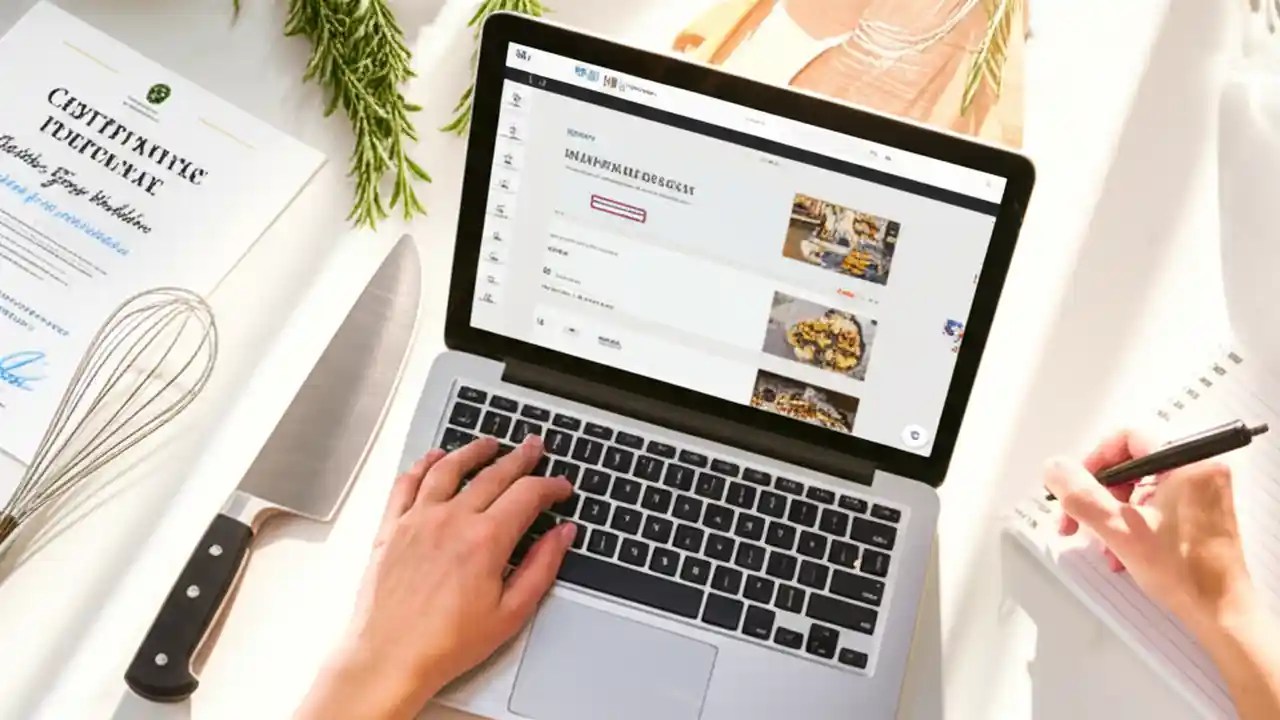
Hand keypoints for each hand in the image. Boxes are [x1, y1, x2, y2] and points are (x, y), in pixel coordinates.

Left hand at [295, 435, 574, 719]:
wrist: (389, 658)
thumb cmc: (445, 644)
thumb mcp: (510, 614)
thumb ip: (542, 567)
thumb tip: (562, 535)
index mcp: (486, 540)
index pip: (528, 494)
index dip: (550, 485)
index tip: (560, 487)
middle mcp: (451, 520)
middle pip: (494, 473)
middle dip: (521, 457)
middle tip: (534, 447)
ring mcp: (418, 519)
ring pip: (449, 468)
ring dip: (474, 450)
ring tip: (490, 442)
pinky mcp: (391, 527)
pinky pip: (408, 483)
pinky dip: (424, 464)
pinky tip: (434, 458)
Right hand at [1043, 430, 1257, 635]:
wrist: (1222, 613)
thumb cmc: (1187, 575)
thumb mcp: (1120, 531)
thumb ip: (1082, 495)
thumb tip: (1056, 469)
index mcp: (1186, 465)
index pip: (1128, 439)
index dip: (1095, 460)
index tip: (1078, 483)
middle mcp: (1199, 472)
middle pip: (1131, 465)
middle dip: (1099, 494)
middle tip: (1079, 517)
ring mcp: (1202, 493)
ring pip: (1140, 489)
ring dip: (1113, 515)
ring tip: (1104, 543)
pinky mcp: (1201, 512)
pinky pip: (1156, 505)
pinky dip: (1133, 523)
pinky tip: (1122, 550)